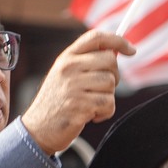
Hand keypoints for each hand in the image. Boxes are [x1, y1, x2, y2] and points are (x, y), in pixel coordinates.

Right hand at [20, 29, 131, 154]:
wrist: (37, 130)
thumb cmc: (56, 103)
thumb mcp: (64, 75)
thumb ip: (85, 62)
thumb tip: (117, 53)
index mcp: (66, 58)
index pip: (96, 37)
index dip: (118, 40)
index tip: (130, 50)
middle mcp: (69, 68)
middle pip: (110, 60)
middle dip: (114, 76)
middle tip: (103, 89)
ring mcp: (74, 87)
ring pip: (111, 83)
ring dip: (107, 97)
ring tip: (91, 105)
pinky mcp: (80, 106)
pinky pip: (109, 104)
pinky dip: (105, 112)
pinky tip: (91, 116)